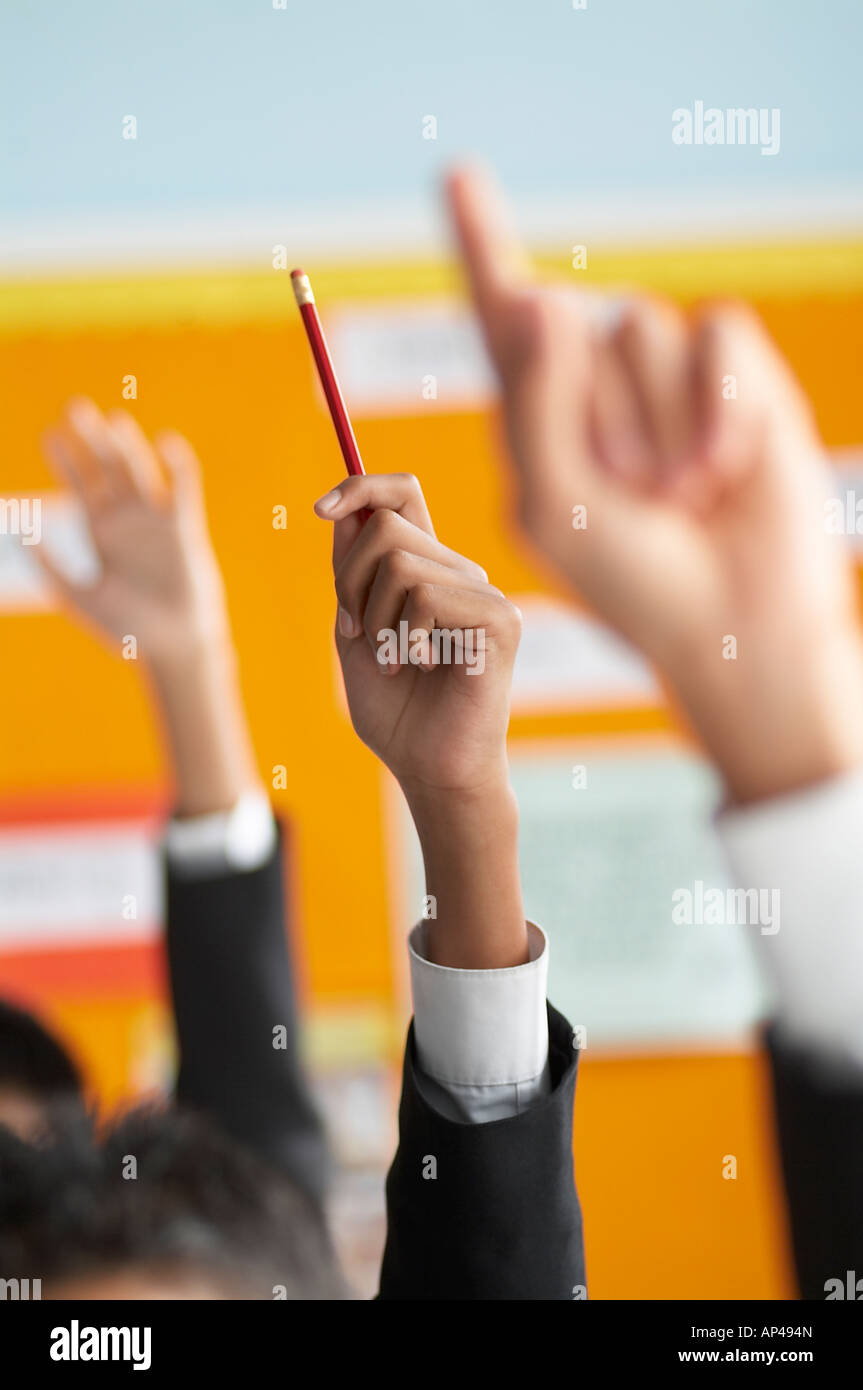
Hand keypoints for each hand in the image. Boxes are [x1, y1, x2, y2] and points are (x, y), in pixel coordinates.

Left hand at [41, 399, 259, 815]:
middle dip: (92, 440)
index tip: (51, 436)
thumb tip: (20, 531)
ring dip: (128, 447)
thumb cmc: (126, 629)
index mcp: (99, 534)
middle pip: (106, 470)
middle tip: (76, 408)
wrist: (174, 647)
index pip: (78, 486)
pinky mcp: (184, 530)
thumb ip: (49, 565)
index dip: (65, 460)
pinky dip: (179, 466)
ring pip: (141, 473)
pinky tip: (167, 443)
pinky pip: (184, 490)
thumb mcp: (77, 596)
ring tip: (114, 419)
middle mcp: (126, 522)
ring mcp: (156, 523)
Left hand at [315, 471, 525, 965]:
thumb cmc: (398, 715)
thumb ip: (350, 575)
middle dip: (348, 580)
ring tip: (394, 661)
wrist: (430, 771)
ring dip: (374, 618)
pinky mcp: (498, 620)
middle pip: (386, 526)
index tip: (318, 509)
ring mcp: (484, 595)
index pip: (403, 496)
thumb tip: (343, 508)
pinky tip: (419, 666)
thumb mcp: (355, 633)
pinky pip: (424, 594)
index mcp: (430, 573)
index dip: (360, 486)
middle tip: (357, 634)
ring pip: (398, 562)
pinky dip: (403, 635)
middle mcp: (462, 575)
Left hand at [446, 166, 862, 801]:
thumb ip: (533, 404)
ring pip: (641, 328)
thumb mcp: (552, 504)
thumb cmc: (633, 580)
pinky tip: (720, 469)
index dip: (482, 243)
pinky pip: (713, 335)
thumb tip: (543, 295)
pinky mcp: (734, 374)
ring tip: (677, 494)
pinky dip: (713, 406)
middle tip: (629, 497)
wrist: (734, 622)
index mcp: (541, 415)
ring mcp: (668, 377)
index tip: (457, 176)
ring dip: (655, 424)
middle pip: (572, 325)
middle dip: (596, 416)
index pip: (504, 316)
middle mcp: (600, 383)